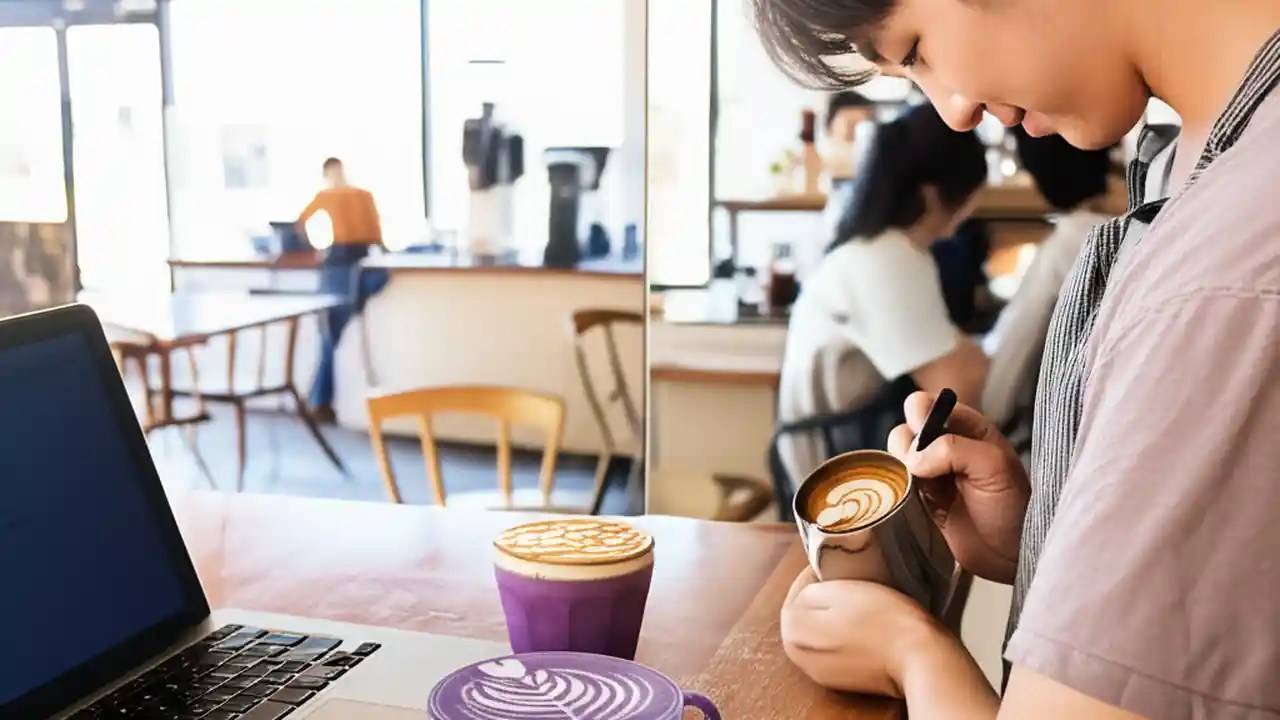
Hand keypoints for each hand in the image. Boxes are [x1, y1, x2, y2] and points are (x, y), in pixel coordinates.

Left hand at [780, 568, 940, 696]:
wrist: (918, 658)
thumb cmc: (883, 619)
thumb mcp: (840, 590)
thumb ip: (810, 590)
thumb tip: (806, 590)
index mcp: (792, 631)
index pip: (796, 590)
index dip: (814, 573)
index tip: (830, 562)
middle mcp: (798, 656)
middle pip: (803, 614)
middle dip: (819, 596)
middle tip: (842, 580)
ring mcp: (819, 672)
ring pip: (818, 632)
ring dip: (830, 616)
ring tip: (854, 602)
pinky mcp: (840, 681)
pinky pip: (834, 649)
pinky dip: (842, 635)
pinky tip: (862, 627)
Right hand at [888, 392, 1028, 582]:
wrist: (1010, 555)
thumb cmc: (1012, 508)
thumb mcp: (993, 467)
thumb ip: (953, 449)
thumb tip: (913, 458)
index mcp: (967, 429)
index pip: (927, 405)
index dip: (918, 415)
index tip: (920, 434)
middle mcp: (945, 447)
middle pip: (905, 429)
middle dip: (906, 445)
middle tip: (922, 469)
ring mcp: (931, 474)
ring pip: (896, 456)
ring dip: (899, 468)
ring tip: (920, 486)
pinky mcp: (919, 499)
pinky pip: (895, 483)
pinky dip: (895, 487)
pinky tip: (910, 497)